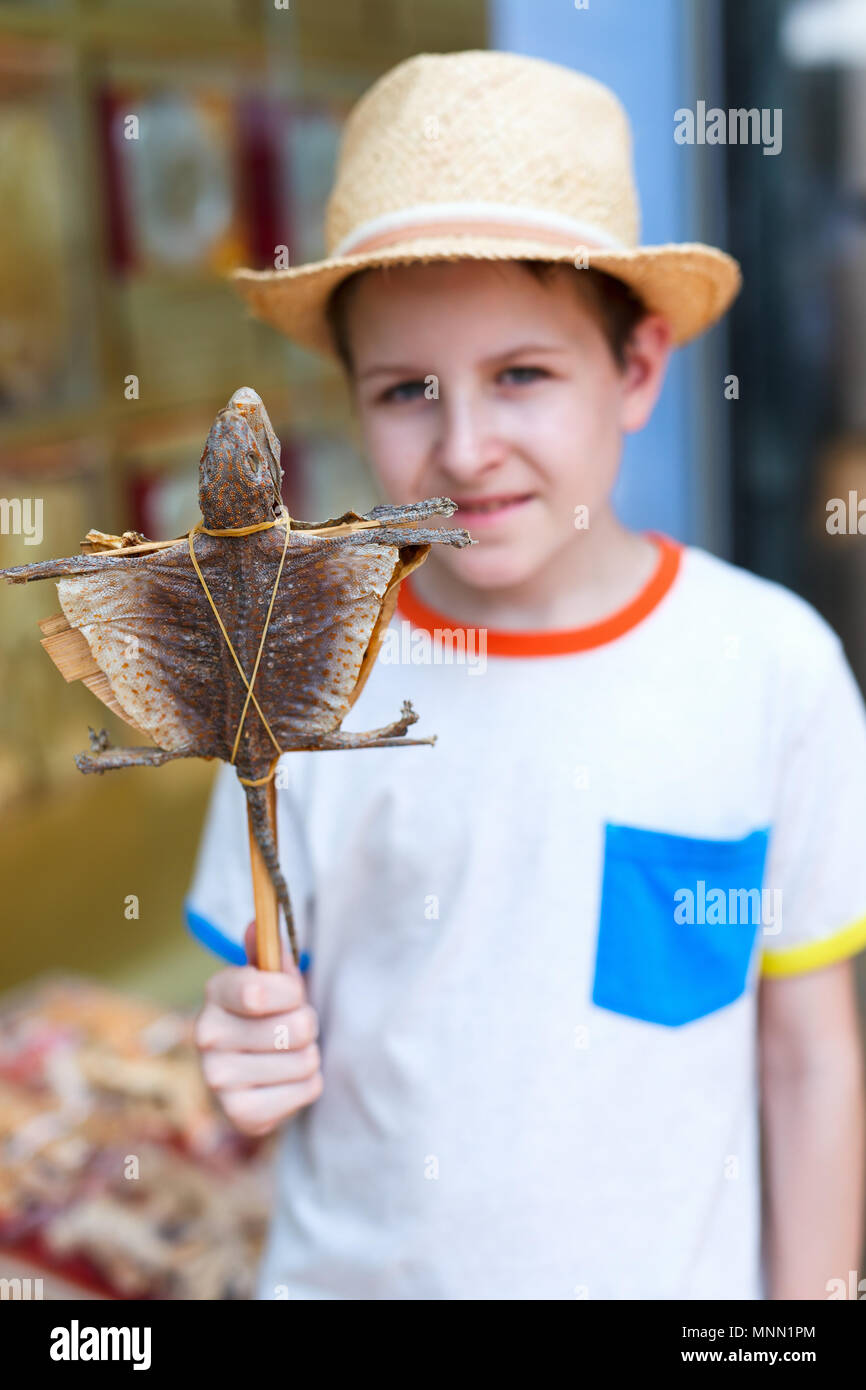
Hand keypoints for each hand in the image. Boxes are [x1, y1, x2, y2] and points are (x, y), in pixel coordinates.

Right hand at [194, 921, 322, 1136]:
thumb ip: (268, 952)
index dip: (292, 991)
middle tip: (292, 1027)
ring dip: (308, 1055)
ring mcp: (219, 1080)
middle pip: (297, 1028)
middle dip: (307, 1024)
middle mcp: (207, 1037)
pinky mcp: (240, 1115)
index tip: (290, 992)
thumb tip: (258, 924)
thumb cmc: (266, 1013)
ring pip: (306, 1060)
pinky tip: (285, 1080)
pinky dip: (307, 1085)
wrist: (251, 1069)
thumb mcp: (268, 977)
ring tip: (288, 1053)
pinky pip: (307, 1091)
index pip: (258, 990)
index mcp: (214, 993)